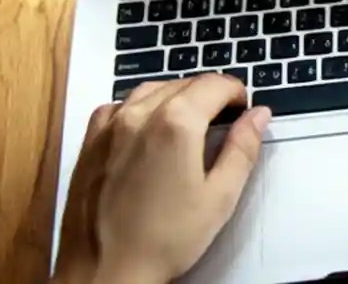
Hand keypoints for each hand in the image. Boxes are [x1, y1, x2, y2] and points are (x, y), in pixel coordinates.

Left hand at [52, 75, 271, 283]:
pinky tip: (149, 131)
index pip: (215, 84)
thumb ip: (243, 148)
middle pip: (184, 83)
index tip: (244, 108)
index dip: (237, 92)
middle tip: (224, 120)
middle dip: (209, 94)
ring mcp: (109, 127)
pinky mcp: (90, 143)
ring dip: (176, 96)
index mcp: (176, 124)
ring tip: (191, 123)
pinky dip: (140, 108)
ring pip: (151, 89)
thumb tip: (258, 115)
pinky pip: (118, 106)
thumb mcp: (220, 197)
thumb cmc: (163, 241)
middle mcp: (139, 115)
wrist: (104, 273)